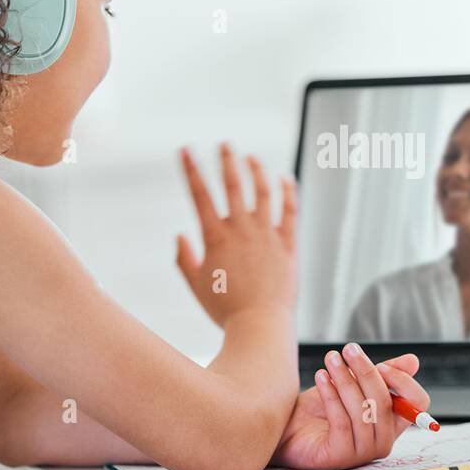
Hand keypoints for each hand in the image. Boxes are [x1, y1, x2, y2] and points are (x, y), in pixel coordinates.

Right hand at [175, 144, 296, 327]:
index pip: (199, 195)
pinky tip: (285, 179)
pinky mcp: (288, 244)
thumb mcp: (196, 285)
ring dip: (257, 171)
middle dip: (226, 161)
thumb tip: (179, 236)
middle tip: (224, 144)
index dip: (191, 170)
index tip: (186, 149)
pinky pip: (289, 211)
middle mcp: (242, 230)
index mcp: (215, 237)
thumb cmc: (224, 309)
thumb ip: (184, 259)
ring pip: (263, 192)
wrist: (260, 325)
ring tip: (251, 158)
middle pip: (233, 185)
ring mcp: (267, 235)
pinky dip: (288, 192)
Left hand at [271, 345, 429, 469]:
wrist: (287, 430)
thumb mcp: (353, 385)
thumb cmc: (321, 408)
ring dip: (345, 379)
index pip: (418, 403)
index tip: (381, 365)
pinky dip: (331, 395)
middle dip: (366, 371)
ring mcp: (363, 452)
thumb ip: (382, 375)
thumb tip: (413, 361)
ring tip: (331, 358)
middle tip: (348, 349)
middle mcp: (383, 441)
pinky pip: (341, 421)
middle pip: (385, 402)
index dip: (403, 381)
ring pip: (362, 410)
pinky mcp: (340, 457)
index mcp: (392, 424)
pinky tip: (321, 376)